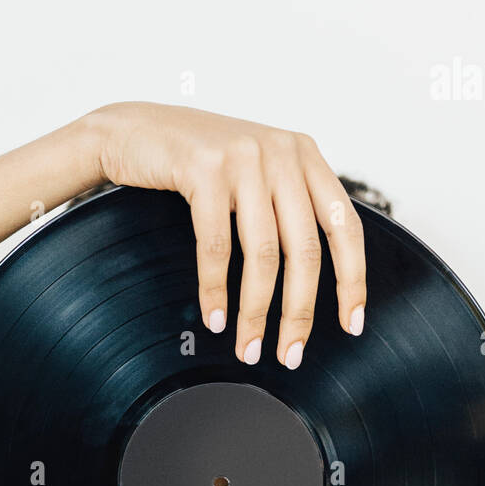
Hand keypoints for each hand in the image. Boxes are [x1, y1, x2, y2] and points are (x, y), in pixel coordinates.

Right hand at [87, 102, 365, 362]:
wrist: (132, 130)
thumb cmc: (194, 163)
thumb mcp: (254, 174)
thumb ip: (285, 207)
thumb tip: (309, 280)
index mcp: (303, 155)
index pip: (345, 225)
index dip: (352, 280)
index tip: (351, 324)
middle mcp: (281, 152)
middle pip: (304, 249)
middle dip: (298, 312)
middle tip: (289, 354)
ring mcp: (244, 157)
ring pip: (263, 254)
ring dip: (256, 312)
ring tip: (248, 347)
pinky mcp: (205, 168)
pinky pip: (217, 246)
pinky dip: (216, 290)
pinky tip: (215, 317)